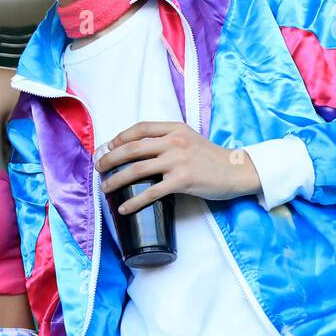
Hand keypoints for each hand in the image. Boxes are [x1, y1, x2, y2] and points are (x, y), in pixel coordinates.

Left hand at [96, 121, 260, 212]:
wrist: (237, 171)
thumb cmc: (211, 158)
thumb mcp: (189, 139)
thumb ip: (168, 140)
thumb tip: (139, 150)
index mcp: (175, 129)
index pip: (140, 128)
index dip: (119, 137)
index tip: (107, 147)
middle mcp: (174, 142)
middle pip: (132, 148)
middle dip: (109, 158)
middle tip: (98, 167)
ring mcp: (178, 161)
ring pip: (137, 170)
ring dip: (116, 180)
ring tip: (105, 187)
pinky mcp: (182, 181)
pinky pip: (151, 192)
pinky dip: (134, 201)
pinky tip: (124, 207)